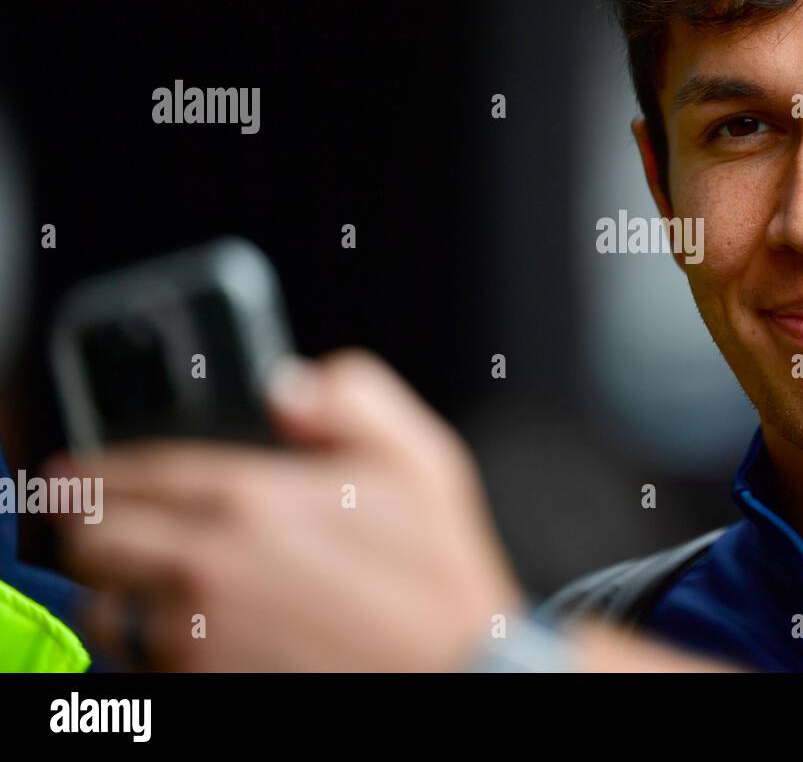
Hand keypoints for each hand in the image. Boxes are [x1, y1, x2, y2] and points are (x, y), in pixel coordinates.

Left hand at [48, 349, 522, 670]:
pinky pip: (138, 666)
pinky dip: (147, 649)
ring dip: (117, 594)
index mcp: (252, 498)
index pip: (137, 472)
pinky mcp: (199, 687)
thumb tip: (292, 384)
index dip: (98, 469)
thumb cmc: (439, 580)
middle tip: (107, 530)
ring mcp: (195, 636)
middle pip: (95, 539)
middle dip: (97, 529)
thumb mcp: (423, 459)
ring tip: (147, 591)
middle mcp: (207, 565)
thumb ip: (355, 396)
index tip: (78, 473)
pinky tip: (187, 638)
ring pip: (107, 609)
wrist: (455, 675)